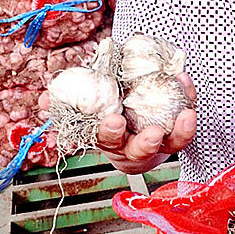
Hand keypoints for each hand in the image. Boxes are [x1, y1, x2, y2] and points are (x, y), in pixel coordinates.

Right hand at [38, 72, 196, 174]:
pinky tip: (186, 81)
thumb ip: (66, 103)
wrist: (136, 120)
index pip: (108, 140)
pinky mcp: (178, 133)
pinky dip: (190, 103)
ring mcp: (159, 144)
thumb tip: (44, 99)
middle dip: (144, 144)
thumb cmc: (110, 113)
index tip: (113, 120)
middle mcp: (134, 147)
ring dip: (179, 132)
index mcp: (111, 141)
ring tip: (186, 115)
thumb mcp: (87, 108)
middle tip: (154, 133)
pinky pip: (187, 125)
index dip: (110, 132)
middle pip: (140, 151)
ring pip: (171, 145)